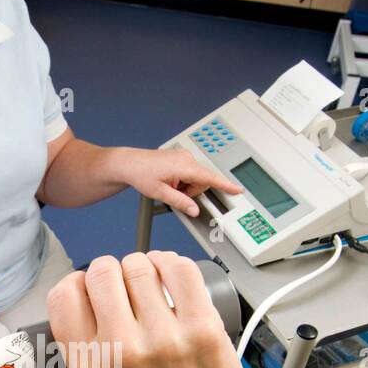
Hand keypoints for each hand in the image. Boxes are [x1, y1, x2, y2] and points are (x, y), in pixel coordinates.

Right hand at [47, 251, 274, 367]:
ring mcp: (164, 337)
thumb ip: (70, 363)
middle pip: (100, 273)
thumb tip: (64, 319)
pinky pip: (179, 269)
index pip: (64, 297)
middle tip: (121, 288)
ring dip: (140, 268)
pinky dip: (170, 263)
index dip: (75, 285)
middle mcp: (122, 350)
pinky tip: (169, 275)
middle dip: (109, 273)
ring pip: (138, 266)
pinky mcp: (201, 326)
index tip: (88, 290)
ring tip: (148, 284)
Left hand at [112, 146, 242, 217]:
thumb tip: (194, 210)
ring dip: (186, 186)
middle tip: (173, 192)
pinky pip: (190, 173)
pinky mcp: (181, 158)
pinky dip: (183, 180)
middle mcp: (187, 158)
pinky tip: (170, 181)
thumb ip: (180, 202)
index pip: (209, 178)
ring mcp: (184, 157)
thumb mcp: (160, 193)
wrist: (129, 163)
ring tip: (169, 185)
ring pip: (196, 179)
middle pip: (202, 182)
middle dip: (191, 191)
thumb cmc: (141, 174)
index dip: (225, 185)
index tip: (238, 189)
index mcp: (184, 165)